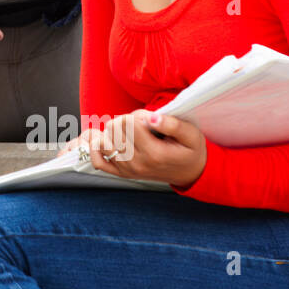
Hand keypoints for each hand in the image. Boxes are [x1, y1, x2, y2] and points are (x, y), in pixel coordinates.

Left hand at [69, 110, 206, 188]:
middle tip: (142, 125)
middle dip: (126, 120)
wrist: (190, 173)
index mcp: (154, 154)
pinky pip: (98, 161)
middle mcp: (137, 164)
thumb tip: (151, 117)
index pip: (130, 123)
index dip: (139, 115)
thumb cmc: (190, 151)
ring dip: (113, 131)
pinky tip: (108, 140)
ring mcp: (127, 170)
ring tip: (130, 132)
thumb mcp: (191, 135)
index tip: (149, 119)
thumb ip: (172, 125)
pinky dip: (98, 148)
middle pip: (114, 129)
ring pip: (104, 141)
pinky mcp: (121, 173)